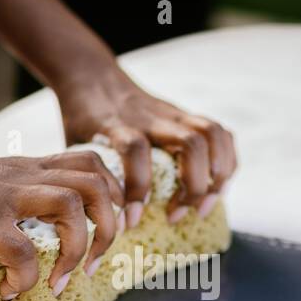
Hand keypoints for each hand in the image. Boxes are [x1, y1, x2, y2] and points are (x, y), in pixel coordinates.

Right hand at [0, 144, 122, 299]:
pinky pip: (20, 249)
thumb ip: (14, 200)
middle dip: (108, 230)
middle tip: (91, 266)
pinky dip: (25, 276)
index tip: (104, 238)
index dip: (114, 200)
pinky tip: (10, 289)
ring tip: (59, 281)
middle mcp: (20, 176)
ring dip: (76, 250)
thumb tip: (35, 240)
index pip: (93, 165)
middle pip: (96, 182)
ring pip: (70, 205)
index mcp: (26, 169)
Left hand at [55, 64, 237, 227]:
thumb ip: (86, 176)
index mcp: (118, 124)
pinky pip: (221, 133)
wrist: (91, 75)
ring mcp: (173, 114)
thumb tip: (89, 225)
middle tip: (176, 216)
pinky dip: (227, 161)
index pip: (135, 150)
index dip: (137, 188)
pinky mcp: (186, 116)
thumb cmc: (80, 119)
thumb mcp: (73, 145)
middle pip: (190, 143)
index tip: (132, 220)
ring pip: (212, 135)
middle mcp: (151, 117)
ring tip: (204, 205)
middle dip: (193, 187)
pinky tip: (218, 186)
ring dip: (217, 175)